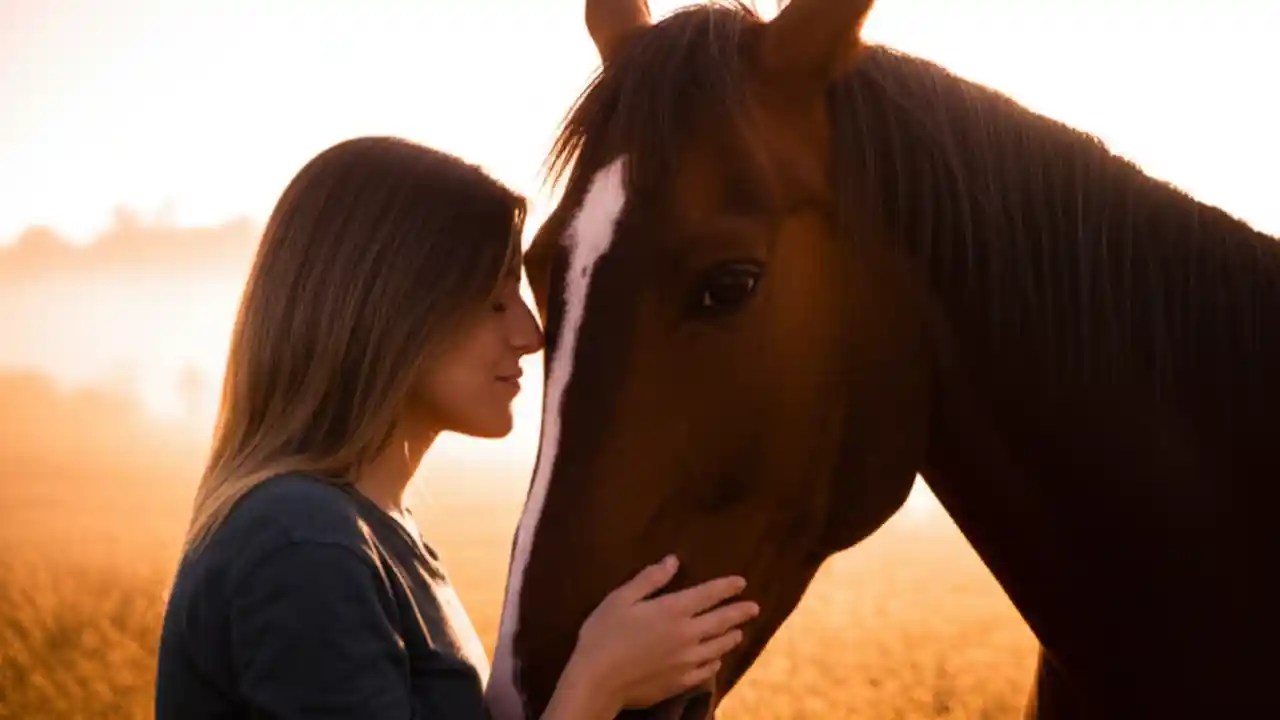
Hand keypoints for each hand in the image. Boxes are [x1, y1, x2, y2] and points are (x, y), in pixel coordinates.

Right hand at [566, 555, 759, 711]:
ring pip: (719, 646)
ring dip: (731, 636)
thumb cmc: (603, 635)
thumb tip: (673, 561)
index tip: (742, 582)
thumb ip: (650, 579)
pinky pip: (707, 671)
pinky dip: (715, 661)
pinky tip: (716, 660)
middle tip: (754, 608)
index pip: (709, 594)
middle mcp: (687, 634)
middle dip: (740, 612)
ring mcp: (687, 661)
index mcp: (673, 610)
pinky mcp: (681, 682)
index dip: (727, 587)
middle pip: (722, 621)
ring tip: (739, 632)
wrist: (597, 681)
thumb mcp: (621, 598)